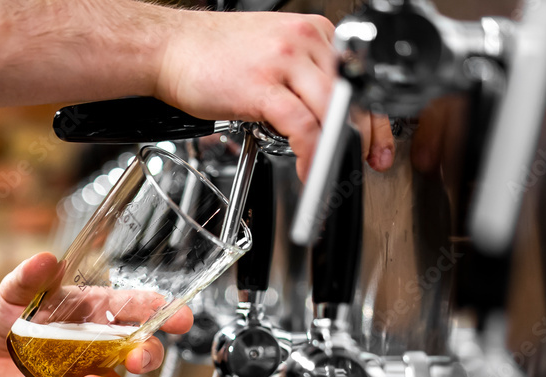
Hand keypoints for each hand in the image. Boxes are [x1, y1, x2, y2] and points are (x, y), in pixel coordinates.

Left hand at [0, 253, 191, 376]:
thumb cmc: (7, 317)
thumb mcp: (14, 292)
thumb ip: (30, 278)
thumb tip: (46, 259)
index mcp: (96, 311)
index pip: (139, 309)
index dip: (164, 313)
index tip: (182, 318)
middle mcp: (101, 345)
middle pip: (143, 353)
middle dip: (148, 357)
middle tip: (136, 360)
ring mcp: (89, 375)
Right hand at [154, 10, 394, 179]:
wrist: (168, 48)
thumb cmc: (213, 55)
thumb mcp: (274, 56)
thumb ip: (306, 79)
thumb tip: (331, 118)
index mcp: (314, 32)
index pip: (360, 79)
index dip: (376, 119)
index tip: (377, 145)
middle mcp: (304, 42)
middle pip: (353, 97)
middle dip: (364, 139)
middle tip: (363, 164)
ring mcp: (284, 62)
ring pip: (332, 112)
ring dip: (338, 152)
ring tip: (334, 174)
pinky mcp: (262, 86)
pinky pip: (303, 127)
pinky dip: (313, 155)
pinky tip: (310, 171)